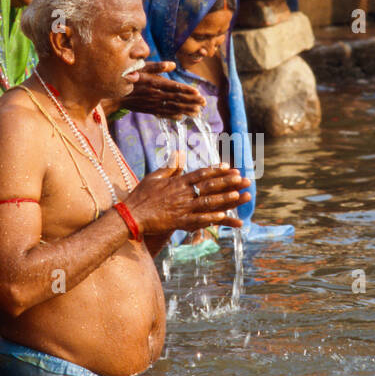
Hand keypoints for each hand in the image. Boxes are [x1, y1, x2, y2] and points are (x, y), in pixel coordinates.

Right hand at [117, 62, 205, 117]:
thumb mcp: (141, 67)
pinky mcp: (149, 110)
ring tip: (197, 112)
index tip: (198, 93)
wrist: (113, 94)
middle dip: (191, 101)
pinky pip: (163, 114)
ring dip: (186, 110)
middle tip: (204, 103)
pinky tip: (182, 117)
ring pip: (172, 108)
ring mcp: (152, 104)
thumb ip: (157, 66)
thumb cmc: (128, 76)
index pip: (175, 88)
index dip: (187, 91)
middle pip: (177, 98)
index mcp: (155, 83)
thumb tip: (173, 65)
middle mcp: (155, 95)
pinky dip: (173, 116)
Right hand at [124, 159, 251, 234]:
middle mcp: (182, 193)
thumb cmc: (141, 196)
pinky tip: (223, 216)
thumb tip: (180, 154)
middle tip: (243, 179)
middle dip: (227, 182)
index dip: (216, 170)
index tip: (229, 166)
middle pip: (208, 186)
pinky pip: (197, 219)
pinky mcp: (178, 221)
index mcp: (177, 182)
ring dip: (224, 199)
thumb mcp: (154, 177)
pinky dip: (211, 218)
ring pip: (206, 201)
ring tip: (239, 195)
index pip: (201, 173)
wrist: (131, 214)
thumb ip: (170, 167)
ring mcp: (181, 207)